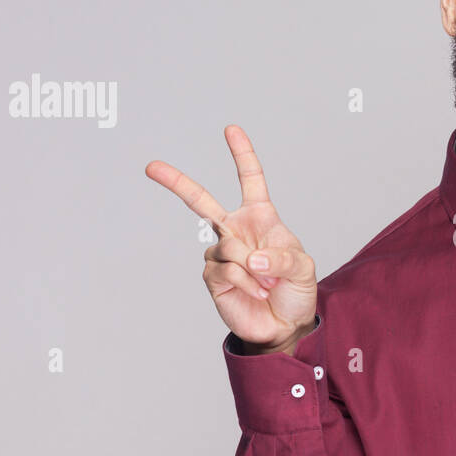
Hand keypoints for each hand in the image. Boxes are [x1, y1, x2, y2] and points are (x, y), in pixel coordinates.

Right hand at [145, 126, 317, 353]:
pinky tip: (256, 291)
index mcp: (260, 218)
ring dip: (252, 266)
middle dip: (176, 182)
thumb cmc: (296, 290)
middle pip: (200, 201)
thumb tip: (250, 256)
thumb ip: (282, 257)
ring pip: (225, 245)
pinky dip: (246, 281)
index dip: (242, 155)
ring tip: (267, 282)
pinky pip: (225, 269)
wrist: (284, 325)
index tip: (231, 130)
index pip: (250, 180)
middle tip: (151, 166)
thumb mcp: (303, 268)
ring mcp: (220, 253)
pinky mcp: (212, 277)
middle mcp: (235, 231)